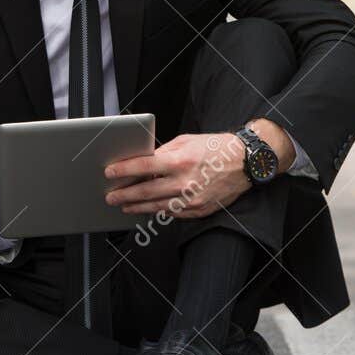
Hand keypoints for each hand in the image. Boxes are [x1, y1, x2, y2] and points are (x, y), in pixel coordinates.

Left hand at [104, 132, 249, 218]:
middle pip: (146, 191)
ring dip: (137, 207)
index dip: (124, 170)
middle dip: (125, 194)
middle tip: (110, 196)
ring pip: (157, 207)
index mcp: (180, 161)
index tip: (110, 172)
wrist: (245, 162)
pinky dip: (159, 211)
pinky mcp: (199, 210)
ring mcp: (192, 199)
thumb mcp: (187, 141)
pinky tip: (148, 209)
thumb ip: (164, 152)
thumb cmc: (215, 148)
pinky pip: (173, 213)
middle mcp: (185, 182)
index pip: (144, 166)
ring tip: (124, 206)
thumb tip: (145, 162)